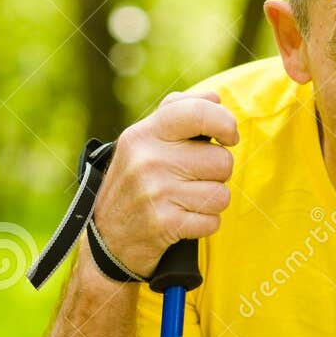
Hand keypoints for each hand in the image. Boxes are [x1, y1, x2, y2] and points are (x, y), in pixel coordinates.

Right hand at [91, 90, 238, 278]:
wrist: (106, 239)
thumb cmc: (134, 182)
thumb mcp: (144, 141)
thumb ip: (178, 112)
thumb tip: (216, 98)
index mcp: (144, 134)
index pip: (197, 113)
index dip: (225, 122)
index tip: (229, 137)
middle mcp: (148, 160)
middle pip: (221, 161)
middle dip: (217, 173)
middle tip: (194, 179)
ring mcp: (156, 193)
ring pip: (221, 194)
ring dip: (211, 201)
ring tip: (187, 200)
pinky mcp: (165, 224)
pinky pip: (212, 221)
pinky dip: (204, 224)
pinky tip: (183, 220)